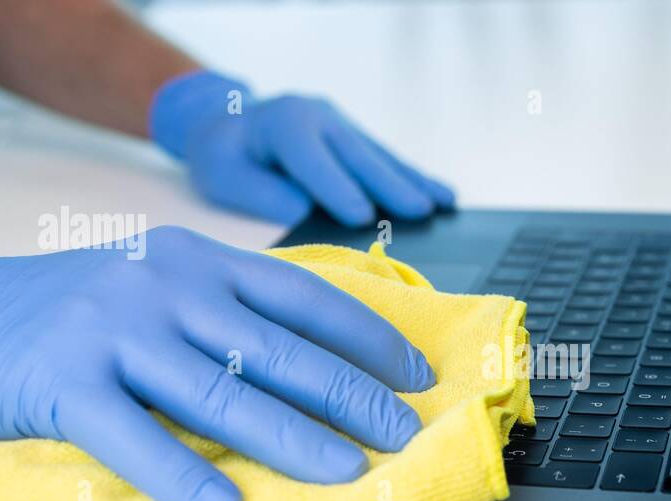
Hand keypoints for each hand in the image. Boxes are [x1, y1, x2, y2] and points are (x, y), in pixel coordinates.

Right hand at [0, 226, 434, 500]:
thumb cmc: (59, 315)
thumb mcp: (148, 290)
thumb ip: (218, 317)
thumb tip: (309, 373)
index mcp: (194, 260)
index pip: (303, 298)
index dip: (368, 338)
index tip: (414, 376)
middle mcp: (163, 285)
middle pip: (279, 348)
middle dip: (353, 395)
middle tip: (404, 434)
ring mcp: (112, 328)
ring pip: (223, 393)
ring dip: (295, 438)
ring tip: (348, 473)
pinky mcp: (62, 380)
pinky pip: (137, 436)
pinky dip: (184, 476)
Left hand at [150, 70, 454, 225]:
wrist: (225, 122)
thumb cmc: (224, 157)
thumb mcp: (226, 178)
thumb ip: (265, 195)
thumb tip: (308, 211)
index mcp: (283, 123)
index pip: (313, 158)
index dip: (337, 187)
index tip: (363, 216)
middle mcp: (318, 115)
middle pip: (358, 156)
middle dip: (390, 185)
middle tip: (421, 211)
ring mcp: (340, 123)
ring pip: (379, 156)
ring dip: (413, 181)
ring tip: (446, 202)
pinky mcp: (353, 137)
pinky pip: (384, 159)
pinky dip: (411, 177)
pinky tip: (441, 193)